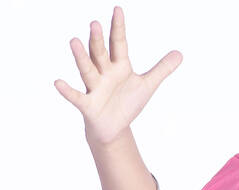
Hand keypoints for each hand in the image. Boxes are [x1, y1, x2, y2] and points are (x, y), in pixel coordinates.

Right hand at [54, 7, 180, 145]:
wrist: (114, 128)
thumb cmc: (127, 103)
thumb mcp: (147, 86)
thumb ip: (162, 69)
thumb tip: (180, 54)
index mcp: (119, 66)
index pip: (119, 43)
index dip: (118, 27)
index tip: (118, 9)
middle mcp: (104, 73)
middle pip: (100, 53)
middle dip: (97, 40)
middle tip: (95, 24)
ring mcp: (95, 88)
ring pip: (87, 70)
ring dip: (80, 57)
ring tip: (74, 41)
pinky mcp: (88, 105)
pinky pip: (77, 97)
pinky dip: (67, 91)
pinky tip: (58, 83)